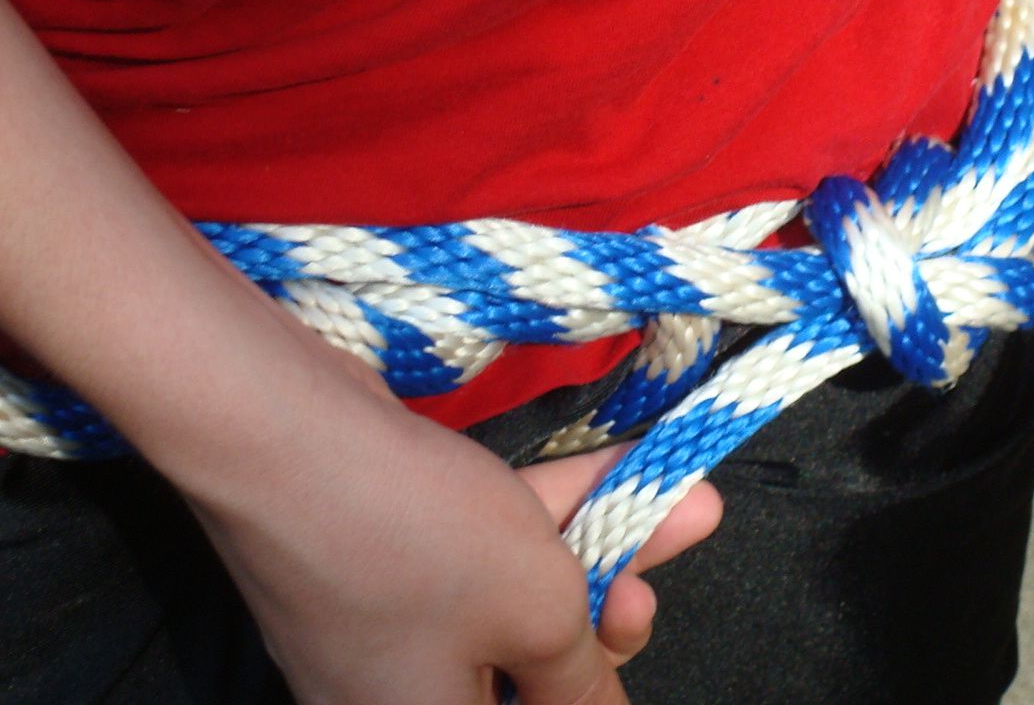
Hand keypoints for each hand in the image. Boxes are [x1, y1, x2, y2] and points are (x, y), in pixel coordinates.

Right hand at [183, 350, 719, 704]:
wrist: (280, 430)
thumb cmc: (419, 540)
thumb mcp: (539, 617)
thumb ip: (584, 676)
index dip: (589, 684)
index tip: (633, 611)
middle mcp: (392, 697)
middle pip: (526, 667)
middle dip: (610, 601)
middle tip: (666, 542)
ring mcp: (378, 629)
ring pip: (511, 596)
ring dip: (597, 545)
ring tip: (679, 499)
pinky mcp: (375, 560)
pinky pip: (476, 554)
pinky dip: (540, 517)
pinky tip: (612, 468)